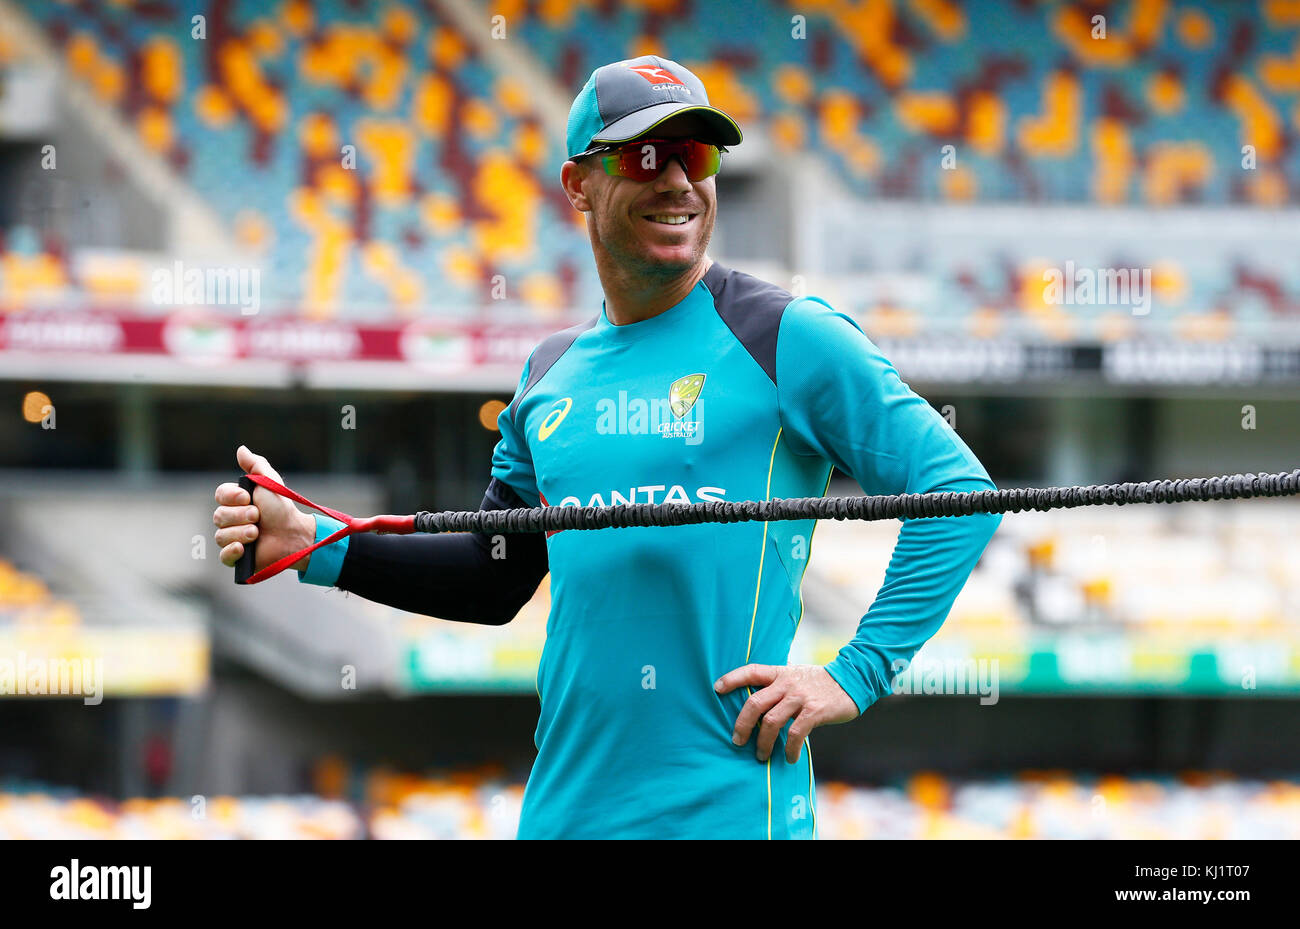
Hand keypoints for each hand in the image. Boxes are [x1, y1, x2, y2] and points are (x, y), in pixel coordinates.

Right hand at [213, 445, 315, 572]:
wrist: (294, 534)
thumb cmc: (282, 508)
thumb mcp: (269, 482)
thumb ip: (255, 465)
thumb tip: (241, 449)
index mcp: (236, 502)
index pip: (220, 495)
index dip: (231, 497)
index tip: (247, 498)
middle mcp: (231, 520)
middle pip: (218, 516)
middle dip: (240, 516)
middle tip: (258, 517)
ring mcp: (233, 539)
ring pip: (220, 535)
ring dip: (241, 533)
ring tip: (258, 533)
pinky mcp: (237, 558)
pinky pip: (223, 557)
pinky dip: (231, 552)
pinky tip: (243, 549)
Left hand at [714, 664, 858, 763]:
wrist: (852, 680)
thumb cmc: (820, 683)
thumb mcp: (796, 676)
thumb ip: (779, 686)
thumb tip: (757, 707)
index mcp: (780, 673)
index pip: (751, 671)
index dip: (732, 679)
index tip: (717, 689)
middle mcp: (787, 683)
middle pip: (754, 703)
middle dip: (742, 725)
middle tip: (737, 741)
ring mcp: (800, 697)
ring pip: (771, 722)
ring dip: (763, 743)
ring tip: (761, 755)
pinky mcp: (815, 711)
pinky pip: (795, 734)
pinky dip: (789, 749)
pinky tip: (789, 758)